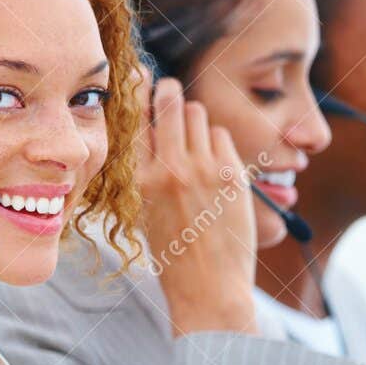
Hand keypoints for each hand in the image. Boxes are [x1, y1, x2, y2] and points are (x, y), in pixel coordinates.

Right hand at [137, 77, 257, 334]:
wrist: (209, 289)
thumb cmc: (173, 257)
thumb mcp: (141, 214)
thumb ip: (141, 173)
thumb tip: (145, 131)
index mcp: (138, 180)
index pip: (133, 117)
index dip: (136, 91)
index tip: (139, 75)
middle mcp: (168, 169)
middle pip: (168, 101)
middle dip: (168, 91)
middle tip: (169, 90)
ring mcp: (203, 170)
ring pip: (197, 113)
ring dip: (195, 121)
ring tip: (194, 142)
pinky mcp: (232, 174)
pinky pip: (221, 136)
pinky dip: (217, 145)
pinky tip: (215, 167)